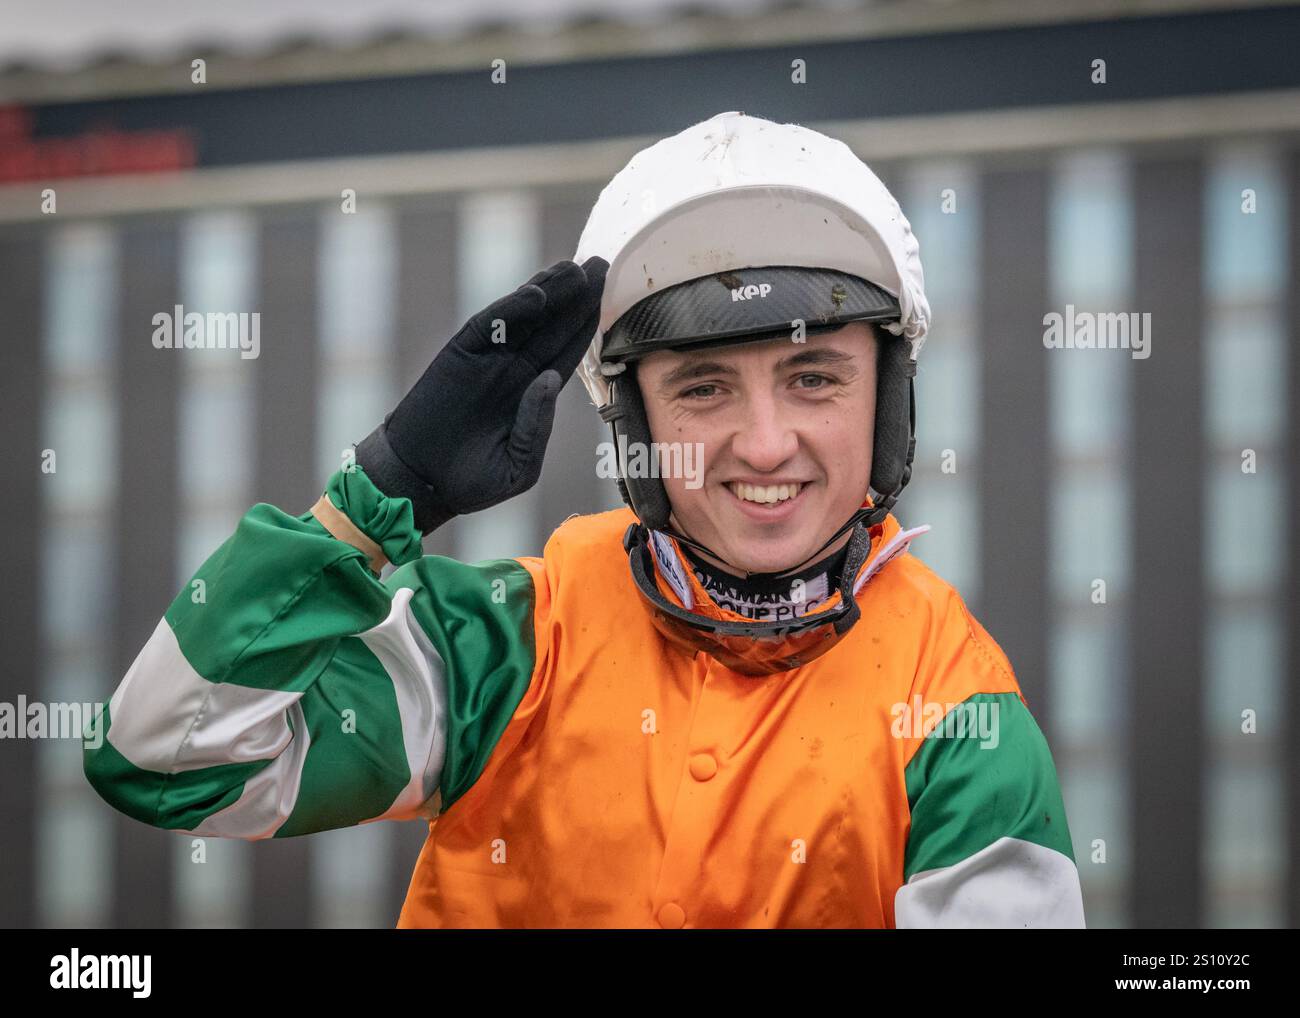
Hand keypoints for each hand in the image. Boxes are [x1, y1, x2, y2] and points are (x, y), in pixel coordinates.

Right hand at [356, 257, 607, 533]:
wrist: (420, 483)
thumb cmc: (471, 482)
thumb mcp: (519, 467)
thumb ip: (537, 426)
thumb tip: (548, 378)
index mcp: (532, 394)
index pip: (566, 351)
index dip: (586, 324)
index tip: (608, 297)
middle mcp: (513, 371)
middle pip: (552, 326)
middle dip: (576, 296)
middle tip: (600, 264)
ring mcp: (487, 360)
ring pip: (525, 318)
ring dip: (549, 292)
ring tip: (574, 268)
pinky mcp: (460, 355)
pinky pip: (490, 326)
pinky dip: (511, 308)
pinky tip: (536, 294)